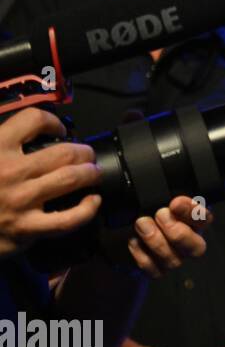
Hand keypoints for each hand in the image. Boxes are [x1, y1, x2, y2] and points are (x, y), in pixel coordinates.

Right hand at [0, 108, 101, 256]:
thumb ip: (1, 140)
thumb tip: (30, 131)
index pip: (34, 119)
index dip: (53, 122)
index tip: (59, 131)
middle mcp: (9, 171)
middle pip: (65, 153)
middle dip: (83, 152)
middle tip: (86, 156)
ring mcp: (19, 200)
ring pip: (71, 178)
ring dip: (91, 173)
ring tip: (93, 172)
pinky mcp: (25, 228)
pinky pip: (68, 219)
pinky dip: (88, 208)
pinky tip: (93, 201)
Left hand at [125, 196, 213, 278]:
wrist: (123, 231)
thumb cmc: (146, 209)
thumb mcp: (156, 198)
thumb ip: (164, 195)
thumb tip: (168, 194)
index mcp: (194, 221)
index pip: (205, 219)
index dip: (193, 213)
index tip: (175, 203)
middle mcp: (189, 242)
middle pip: (197, 247)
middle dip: (178, 232)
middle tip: (160, 215)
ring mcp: (175, 258)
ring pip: (174, 260)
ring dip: (156, 241)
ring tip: (141, 223)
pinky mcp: (159, 270)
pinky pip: (155, 271)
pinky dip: (143, 256)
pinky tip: (134, 241)